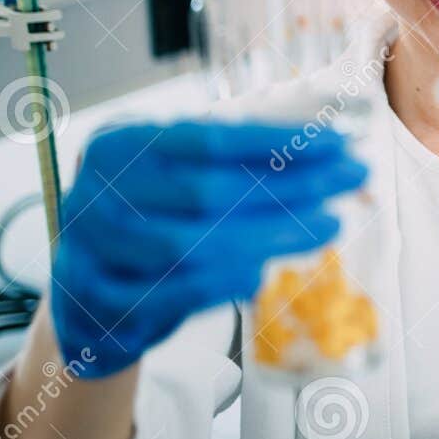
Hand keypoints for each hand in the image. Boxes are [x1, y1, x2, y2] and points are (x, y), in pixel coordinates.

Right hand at [52, 121, 365, 377]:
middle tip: (353, 179)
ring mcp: (89, 247)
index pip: (210, 138)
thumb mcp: (179, 169)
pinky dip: (223, 283)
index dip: (279, 142)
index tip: (339, 142)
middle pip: (209, 192)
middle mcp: (96, 190)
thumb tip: (329, 149)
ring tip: (329, 225)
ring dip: (271, 237)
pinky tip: (264, 271)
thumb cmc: (151, 209)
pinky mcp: (94, 300)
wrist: (86, 284)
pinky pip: (172, 294)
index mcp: (119, 142)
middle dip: (292, 186)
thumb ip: (236, 158)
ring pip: (191, 246)